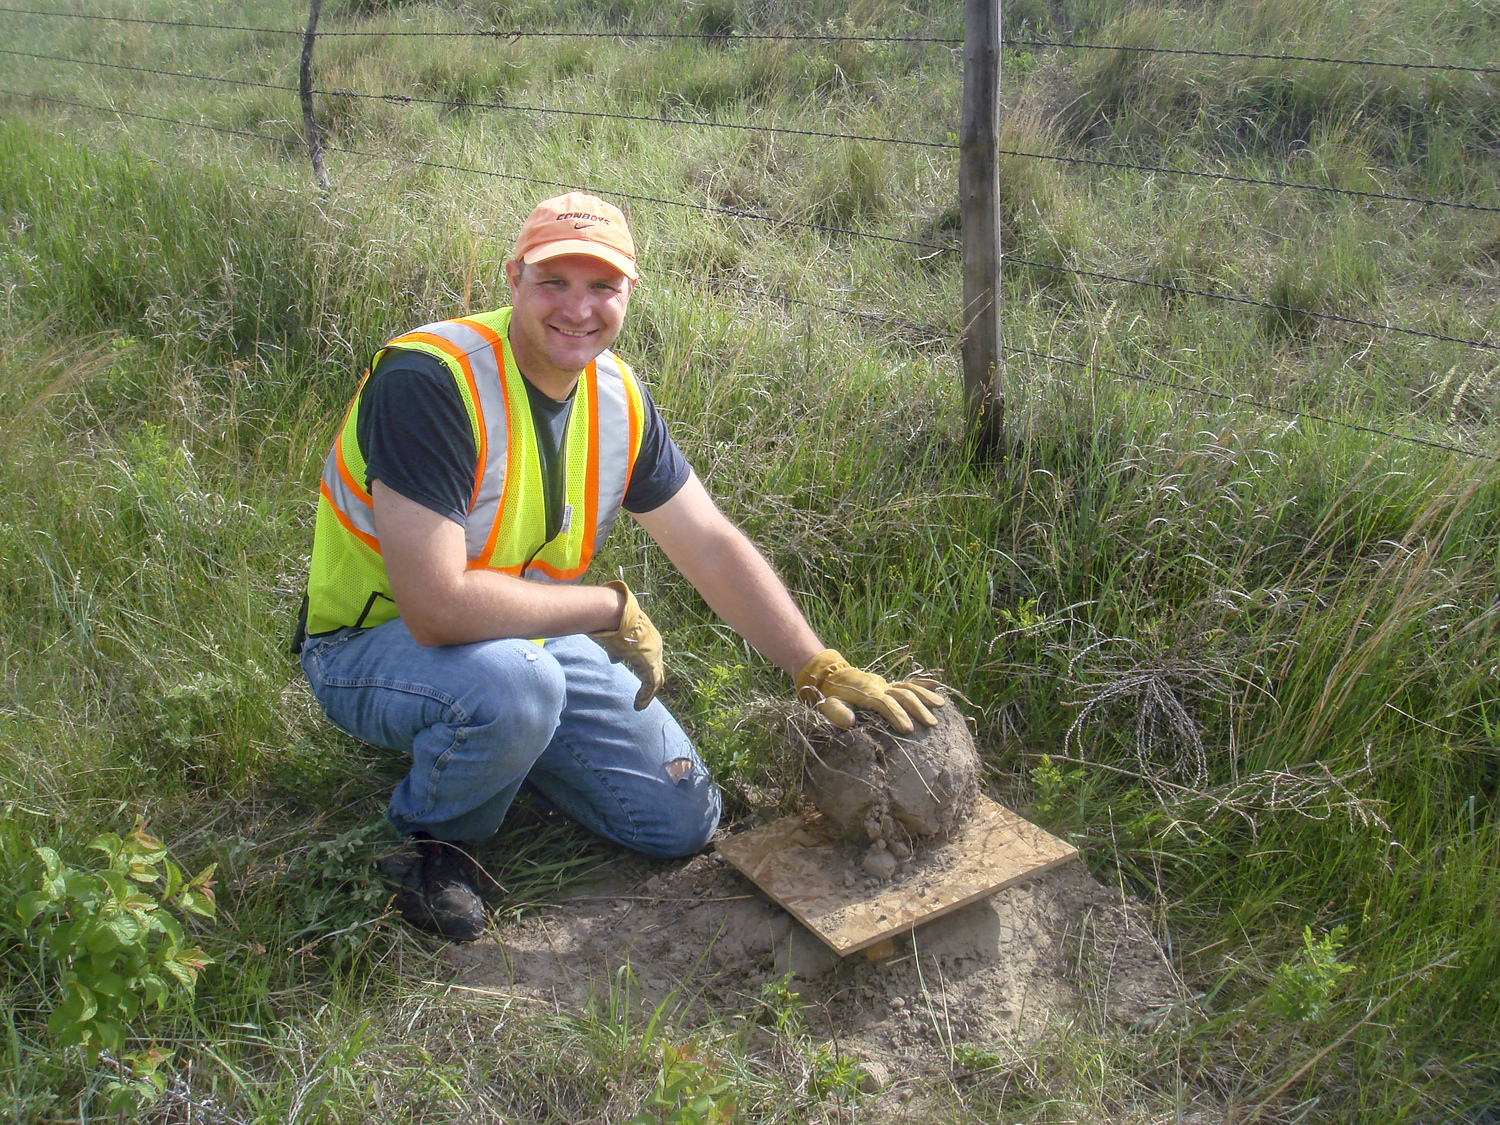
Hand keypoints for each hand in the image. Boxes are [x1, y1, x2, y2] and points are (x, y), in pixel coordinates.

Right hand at [589, 581, 663, 709]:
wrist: (615, 614)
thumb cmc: (613, 621)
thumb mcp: (616, 639)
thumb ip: (618, 652)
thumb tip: (615, 660)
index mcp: (649, 639)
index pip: (651, 659)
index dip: (646, 673)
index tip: (641, 685)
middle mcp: (655, 646)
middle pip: (657, 670)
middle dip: (651, 686)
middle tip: (644, 698)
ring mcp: (655, 654)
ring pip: (656, 679)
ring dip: (649, 694)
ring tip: (640, 706)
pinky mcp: (650, 662)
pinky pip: (651, 684)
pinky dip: (646, 695)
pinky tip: (639, 705)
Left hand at [795, 649, 944, 733]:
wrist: (829, 676)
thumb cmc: (829, 696)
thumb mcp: (827, 705)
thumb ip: (837, 713)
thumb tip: (850, 722)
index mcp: (867, 694)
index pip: (886, 704)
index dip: (897, 716)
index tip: (908, 730)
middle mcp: (879, 687)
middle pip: (903, 696)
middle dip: (918, 709)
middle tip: (931, 724)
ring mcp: (884, 684)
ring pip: (909, 688)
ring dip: (925, 696)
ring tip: (941, 706)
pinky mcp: (887, 685)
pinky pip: (908, 683)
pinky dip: (922, 685)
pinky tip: (937, 687)